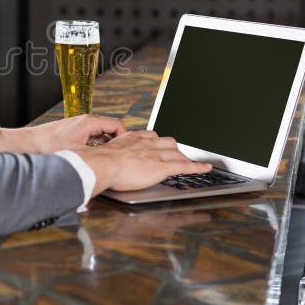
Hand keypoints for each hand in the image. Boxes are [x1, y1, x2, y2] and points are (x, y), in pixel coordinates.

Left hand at [0, 114, 124, 153]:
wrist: (25, 144)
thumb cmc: (46, 146)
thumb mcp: (75, 155)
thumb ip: (94, 157)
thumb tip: (107, 168)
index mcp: (88, 123)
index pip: (117, 125)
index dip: (126, 138)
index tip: (128, 151)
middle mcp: (84, 121)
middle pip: (110, 129)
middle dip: (117, 143)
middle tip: (122, 158)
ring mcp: (77, 126)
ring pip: (100, 134)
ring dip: (106, 146)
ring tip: (109, 160)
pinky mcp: (71, 133)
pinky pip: (90, 138)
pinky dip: (95, 147)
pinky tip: (93, 160)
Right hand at [75, 130, 212, 193]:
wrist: (102, 164)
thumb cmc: (98, 163)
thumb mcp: (105, 154)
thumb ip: (110, 155)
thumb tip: (103, 162)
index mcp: (132, 139)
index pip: (150, 136)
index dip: (157, 142)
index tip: (158, 144)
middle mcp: (146, 143)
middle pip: (167, 141)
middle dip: (172, 148)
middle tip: (174, 155)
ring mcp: (156, 154)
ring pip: (176, 152)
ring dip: (182, 157)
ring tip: (187, 163)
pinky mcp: (162, 166)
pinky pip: (185, 166)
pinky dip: (197, 167)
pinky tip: (205, 169)